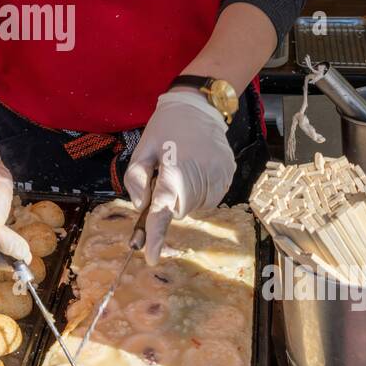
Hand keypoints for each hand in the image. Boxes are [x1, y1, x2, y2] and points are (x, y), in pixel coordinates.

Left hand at [124, 91, 235, 264]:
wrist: (200, 107)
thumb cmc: (165, 128)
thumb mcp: (142, 149)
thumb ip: (136, 179)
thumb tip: (140, 206)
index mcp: (174, 171)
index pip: (162, 211)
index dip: (155, 237)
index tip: (150, 258)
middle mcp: (200, 177)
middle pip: (179, 211)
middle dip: (169, 201)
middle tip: (167, 176)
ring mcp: (219, 177)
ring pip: (195, 206)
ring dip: (185, 196)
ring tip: (184, 168)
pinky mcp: (229, 175)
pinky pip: (210, 198)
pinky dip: (200, 191)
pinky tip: (197, 170)